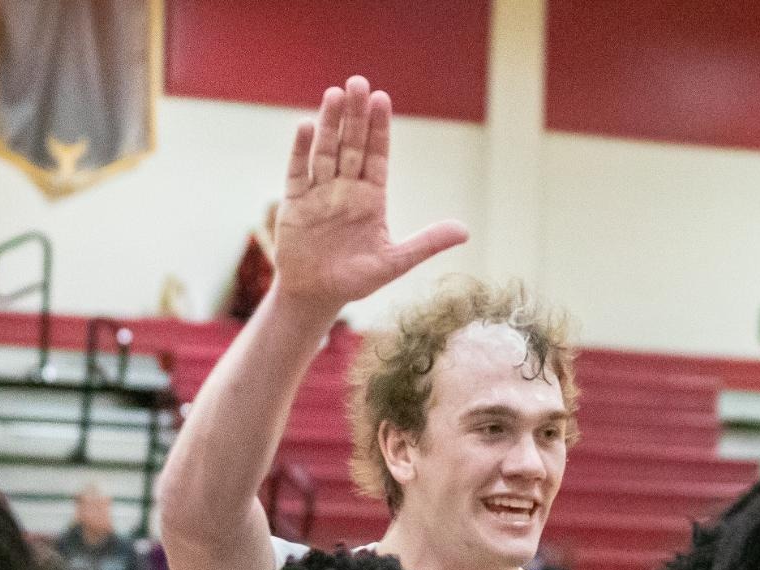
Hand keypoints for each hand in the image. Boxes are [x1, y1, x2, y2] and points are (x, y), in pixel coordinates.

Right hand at [271, 76, 468, 315]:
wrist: (316, 296)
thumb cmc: (355, 280)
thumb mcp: (395, 262)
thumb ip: (427, 243)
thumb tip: (465, 231)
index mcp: (371, 197)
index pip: (376, 155)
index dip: (379, 128)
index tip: (382, 99)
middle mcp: (346, 189)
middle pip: (351, 145)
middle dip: (354, 115)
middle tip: (358, 82)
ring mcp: (319, 193)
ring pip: (325, 151)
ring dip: (329, 124)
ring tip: (333, 94)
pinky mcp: (294, 204)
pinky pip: (297, 172)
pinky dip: (300, 151)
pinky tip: (306, 127)